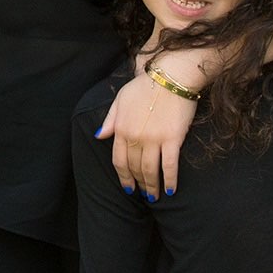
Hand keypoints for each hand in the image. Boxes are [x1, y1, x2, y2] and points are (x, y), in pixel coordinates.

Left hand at [97, 54, 199, 199]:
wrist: (169, 77)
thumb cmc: (144, 86)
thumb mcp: (120, 99)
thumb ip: (110, 120)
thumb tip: (99, 136)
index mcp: (121, 128)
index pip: (118, 159)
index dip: (123, 176)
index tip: (127, 187)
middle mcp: (135, 136)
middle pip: (134, 167)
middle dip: (138, 183)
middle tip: (142, 194)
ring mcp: (153, 139)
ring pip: (150, 170)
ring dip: (152, 186)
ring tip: (154, 196)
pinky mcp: (172, 139)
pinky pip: (170, 165)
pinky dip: (169, 180)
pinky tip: (170, 190)